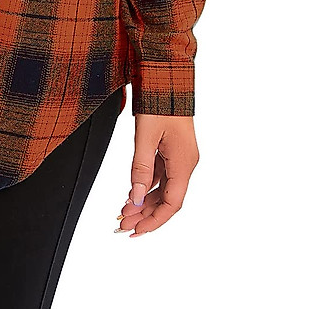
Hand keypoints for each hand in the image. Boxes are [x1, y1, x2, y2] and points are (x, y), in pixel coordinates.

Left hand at [116, 114, 198, 235]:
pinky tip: (131, 192)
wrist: (167, 77)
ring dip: (143, 201)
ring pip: (162, 188)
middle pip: (167, 199)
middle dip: (145, 214)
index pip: (171, 204)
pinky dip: (145, 185)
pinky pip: (160, 174)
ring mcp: (179, 156)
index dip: (154, 221)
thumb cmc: (159, 103)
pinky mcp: (171, 149)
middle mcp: (185, 163)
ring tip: (123, 211)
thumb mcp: (145, 136)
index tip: (136, 231)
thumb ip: (140, 168)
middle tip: (123, 225)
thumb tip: (134, 197)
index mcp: (184, 163)